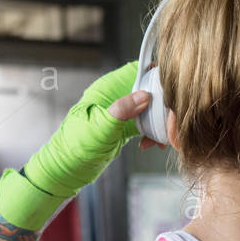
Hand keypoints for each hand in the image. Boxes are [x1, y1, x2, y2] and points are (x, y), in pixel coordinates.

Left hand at [0, 61, 157, 229]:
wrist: (67, 170)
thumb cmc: (77, 146)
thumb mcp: (101, 128)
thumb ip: (121, 110)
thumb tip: (145, 95)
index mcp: (108, 88)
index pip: (138, 70)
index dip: (157, 77)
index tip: (172, 92)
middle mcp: (116, 96)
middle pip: (150, 90)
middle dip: (163, 106)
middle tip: (170, 124)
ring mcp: (122, 112)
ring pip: (151, 109)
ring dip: (160, 123)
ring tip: (162, 140)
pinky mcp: (125, 127)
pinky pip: (147, 125)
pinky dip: (154, 133)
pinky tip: (151, 145)